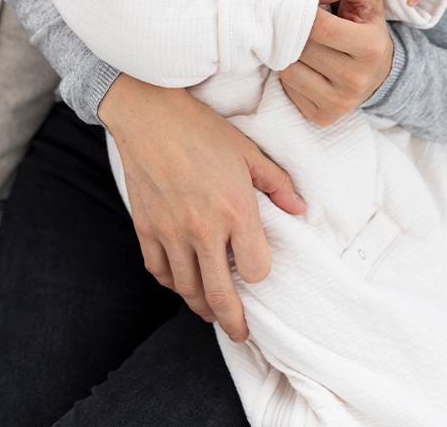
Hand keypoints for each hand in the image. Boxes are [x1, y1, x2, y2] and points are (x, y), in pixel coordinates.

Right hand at [98, 73, 306, 342]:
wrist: (149, 115)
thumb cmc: (202, 129)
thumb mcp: (248, 151)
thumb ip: (277, 184)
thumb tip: (300, 211)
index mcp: (236, 209)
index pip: (255, 268)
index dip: (259, 273)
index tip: (258, 269)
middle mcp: (204, 229)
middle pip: (220, 294)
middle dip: (233, 321)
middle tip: (239, 333)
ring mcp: (172, 232)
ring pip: (187, 289)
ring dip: (202, 306)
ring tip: (211, 312)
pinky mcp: (146, 228)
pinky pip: (159, 271)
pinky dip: (172, 283)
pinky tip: (182, 281)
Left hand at [279, 0, 393, 126]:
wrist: (377, 70)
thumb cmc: (365, 25)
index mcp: (372, 48)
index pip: (321, 28)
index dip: (306, 12)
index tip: (304, 6)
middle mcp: (358, 80)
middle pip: (304, 49)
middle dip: (296, 32)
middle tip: (299, 24)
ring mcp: (341, 102)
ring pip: (290, 70)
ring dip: (289, 52)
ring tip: (304, 44)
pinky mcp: (324, 116)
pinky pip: (289, 88)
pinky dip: (290, 73)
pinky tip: (305, 65)